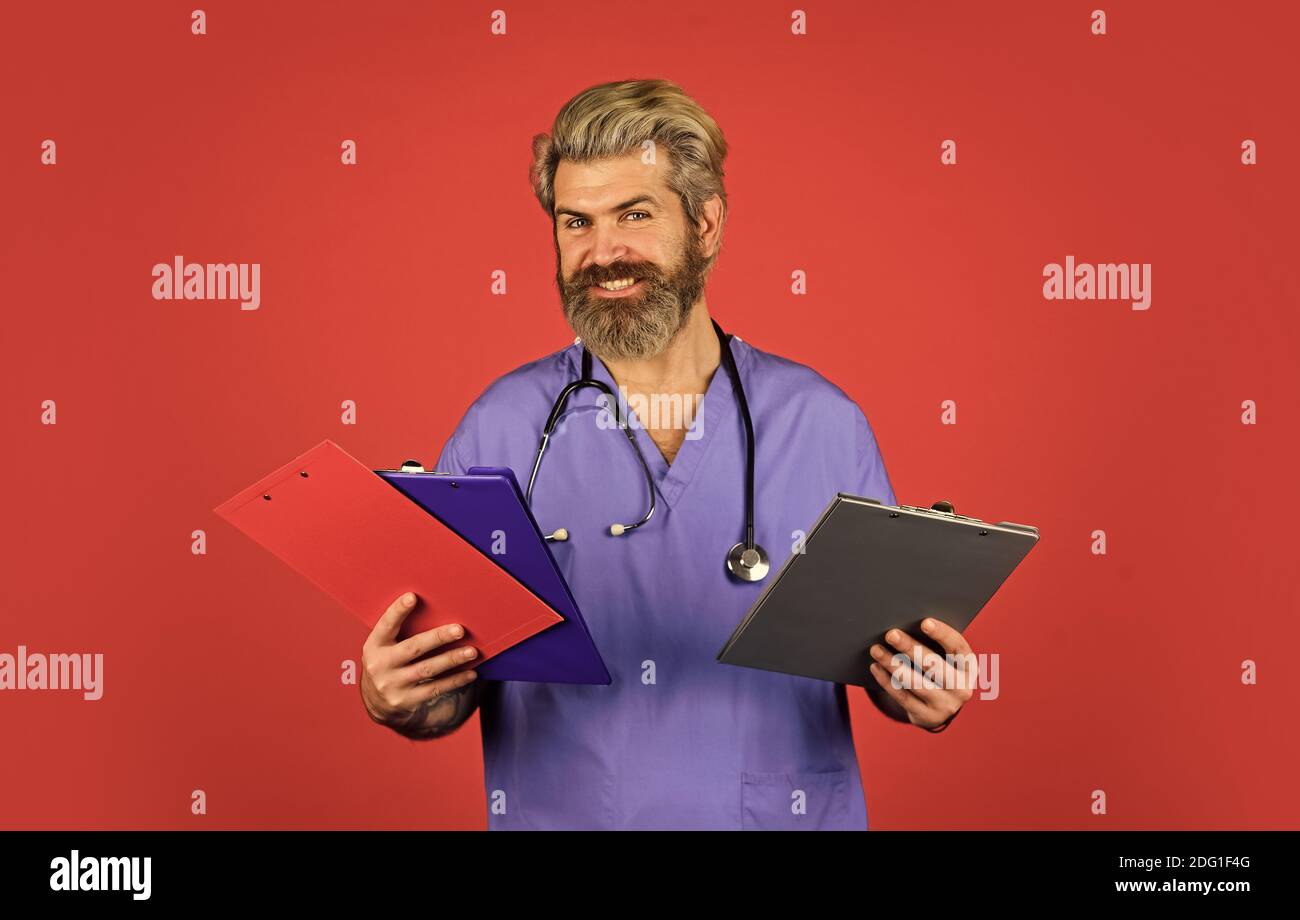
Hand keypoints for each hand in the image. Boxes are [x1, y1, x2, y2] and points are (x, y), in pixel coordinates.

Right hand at [359, 591, 479, 731]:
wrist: (377, 703)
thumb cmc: (388, 663)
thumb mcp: (385, 647)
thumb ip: (401, 631)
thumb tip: (436, 610)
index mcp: (374, 645)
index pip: (386, 625)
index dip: (398, 611)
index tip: (412, 597)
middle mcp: (380, 665)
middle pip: (413, 648)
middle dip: (438, 638)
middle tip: (460, 629)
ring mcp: (392, 685)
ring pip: (428, 670)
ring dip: (452, 659)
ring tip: (472, 651)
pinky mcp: (406, 701)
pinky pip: (435, 689)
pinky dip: (455, 680)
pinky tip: (471, 673)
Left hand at [867, 618, 975, 731]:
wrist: (939, 707)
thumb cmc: (937, 669)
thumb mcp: (944, 658)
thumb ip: (933, 643)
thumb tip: (905, 622)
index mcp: (969, 667)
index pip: (958, 647)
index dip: (942, 634)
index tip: (924, 622)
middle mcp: (961, 688)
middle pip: (933, 665)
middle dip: (910, 648)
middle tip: (891, 634)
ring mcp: (945, 706)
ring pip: (915, 682)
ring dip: (892, 664)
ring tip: (876, 649)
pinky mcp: (926, 717)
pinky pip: (902, 697)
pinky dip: (886, 680)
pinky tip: (875, 666)